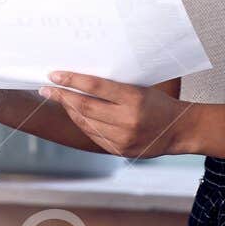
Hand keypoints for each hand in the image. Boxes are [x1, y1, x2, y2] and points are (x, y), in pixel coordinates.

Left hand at [40, 72, 200, 158]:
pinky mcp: (119, 150)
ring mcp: (122, 138)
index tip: (54, 75)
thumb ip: (114, 86)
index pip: (95, 86)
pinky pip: (92, 135)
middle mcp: (127, 120)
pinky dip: (80, 123)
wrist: (179, 130)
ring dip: (68, 109)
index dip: (72, 80)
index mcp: (134, 99)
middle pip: (85, 106)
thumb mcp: (140, 87)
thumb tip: (81, 77)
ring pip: (85, 122)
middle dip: (61, 96)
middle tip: (46, 88)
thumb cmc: (158, 103)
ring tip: (57, 99)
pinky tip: (74, 113)